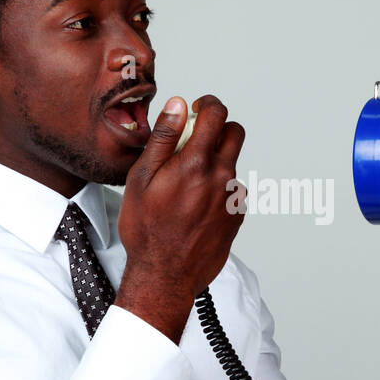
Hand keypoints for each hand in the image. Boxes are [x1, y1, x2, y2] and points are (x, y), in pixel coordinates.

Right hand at [115, 94, 245, 342]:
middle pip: (234, 133)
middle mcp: (221, 177)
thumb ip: (164, 138)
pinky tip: (195, 207)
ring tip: (186, 187)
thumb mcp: (141, 178)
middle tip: (194, 141)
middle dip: (217, 128)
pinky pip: (231, 191)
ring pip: (231, 164)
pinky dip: (217, 189)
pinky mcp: (237, 216)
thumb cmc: (147, 230)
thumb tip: (177, 106)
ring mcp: (233, 198)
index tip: (197, 110)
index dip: (207, 105)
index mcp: (197, 163)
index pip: (217, 115)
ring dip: (214, 164)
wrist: (165, 275)